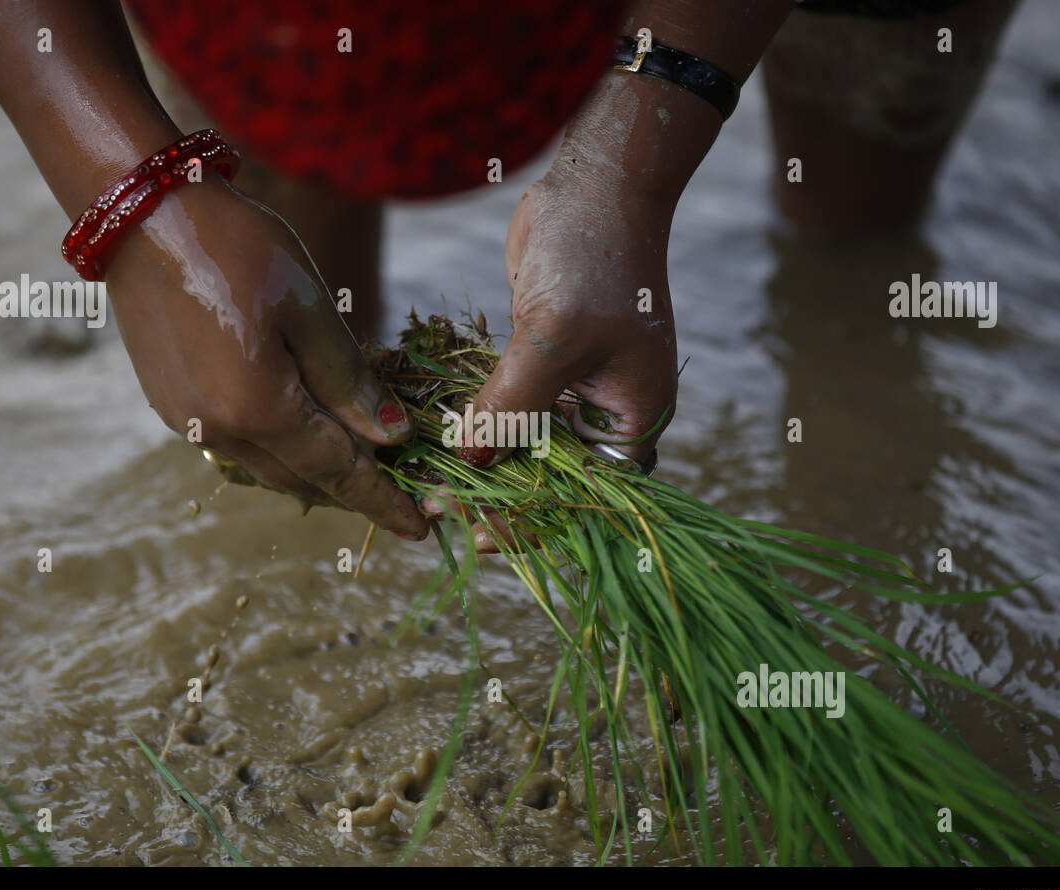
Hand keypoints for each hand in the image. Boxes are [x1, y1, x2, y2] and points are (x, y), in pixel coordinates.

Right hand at [104, 177, 428, 538]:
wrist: (141, 216)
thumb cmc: (236, 247)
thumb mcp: (309, 307)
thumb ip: (350, 380)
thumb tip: (391, 437)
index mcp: (258, 408)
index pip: (338, 472)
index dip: (382, 501)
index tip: (419, 528)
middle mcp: (218, 431)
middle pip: (303, 480)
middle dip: (354, 490)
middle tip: (402, 493)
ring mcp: (187, 423)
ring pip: (269, 468)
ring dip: (315, 471)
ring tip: (360, 462)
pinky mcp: (171, 406)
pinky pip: (238, 446)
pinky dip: (279, 449)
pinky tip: (303, 429)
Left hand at [421, 171, 678, 550]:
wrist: (597, 185)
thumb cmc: (595, 258)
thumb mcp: (553, 338)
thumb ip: (512, 404)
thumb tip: (470, 461)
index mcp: (633, 418)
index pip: (588, 497)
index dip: (536, 521)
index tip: (480, 534)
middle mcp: (606, 411)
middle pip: (552, 478)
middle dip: (498, 495)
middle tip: (437, 507)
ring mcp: (574, 386)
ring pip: (525, 444)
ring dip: (482, 460)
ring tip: (427, 481)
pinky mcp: (542, 361)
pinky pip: (509, 407)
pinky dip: (478, 421)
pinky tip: (437, 436)